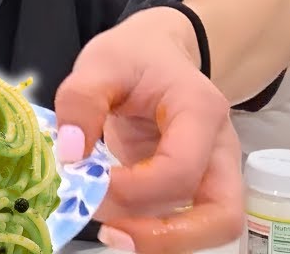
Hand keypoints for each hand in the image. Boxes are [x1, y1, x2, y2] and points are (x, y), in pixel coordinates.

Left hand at [55, 7, 243, 252]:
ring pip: (210, 228)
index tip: (86, 183)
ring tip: (108, 229)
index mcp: (199, 110)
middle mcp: (219, 148)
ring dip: (159, 239)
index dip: (133, 190)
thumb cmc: (134, 56)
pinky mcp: (195, 187)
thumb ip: (80, 101)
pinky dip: (154, 232)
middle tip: (110, 233)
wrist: (158, 53)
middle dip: (164, 237)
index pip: (180, 169)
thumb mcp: (100, 62)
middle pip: (220, 216)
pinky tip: (115, 219)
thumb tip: (69, 156)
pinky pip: (187, 224)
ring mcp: (213, 171)